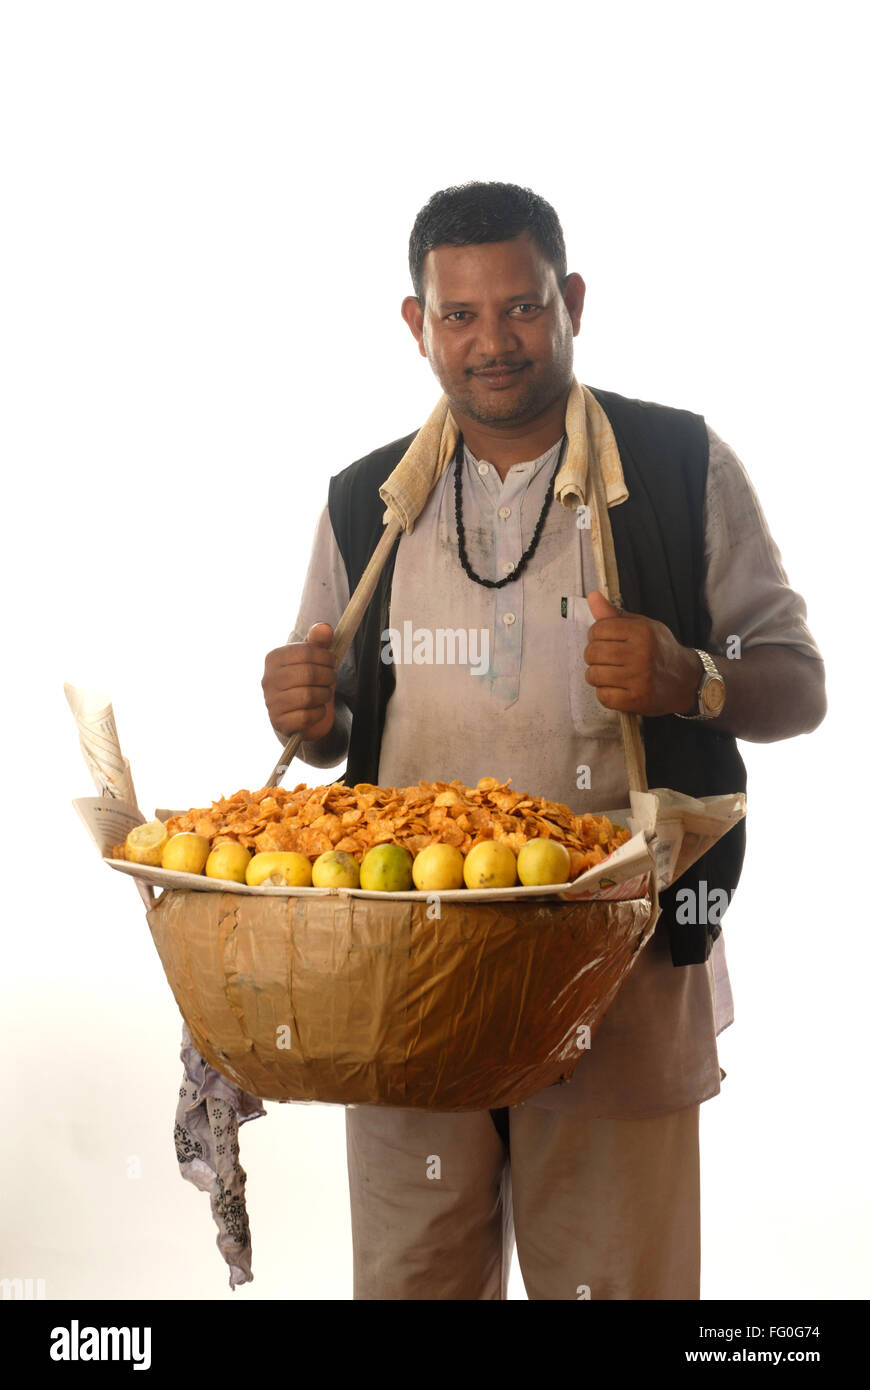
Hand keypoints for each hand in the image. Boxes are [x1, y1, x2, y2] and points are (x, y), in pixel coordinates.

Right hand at [262, 622, 337, 740]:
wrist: (301, 714)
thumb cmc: (308, 681)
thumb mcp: (315, 659)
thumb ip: (319, 641)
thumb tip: (324, 627)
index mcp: (274, 658)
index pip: (305, 651)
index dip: (326, 656)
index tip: (331, 661)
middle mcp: (268, 679)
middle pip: (309, 674)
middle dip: (328, 677)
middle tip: (331, 679)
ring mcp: (271, 702)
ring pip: (308, 696)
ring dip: (324, 695)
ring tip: (324, 693)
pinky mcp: (279, 722)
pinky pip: (306, 717)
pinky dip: (318, 713)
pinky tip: (315, 710)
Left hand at [583, 591, 701, 716]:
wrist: (687, 681)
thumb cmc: (660, 651)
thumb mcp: (643, 626)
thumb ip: (615, 615)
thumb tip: (593, 596)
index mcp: (643, 632)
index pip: (598, 629)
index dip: (595, 635)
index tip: (604, 640)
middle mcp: (641, 654)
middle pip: (593, 653)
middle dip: (593, 656)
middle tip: (605, 659)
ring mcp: (639, 678)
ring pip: (594, 675)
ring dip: (596, 675)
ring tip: (609, 674)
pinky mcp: (637, 700)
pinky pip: (603, 696)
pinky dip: (605, 693)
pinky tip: (616, 688)